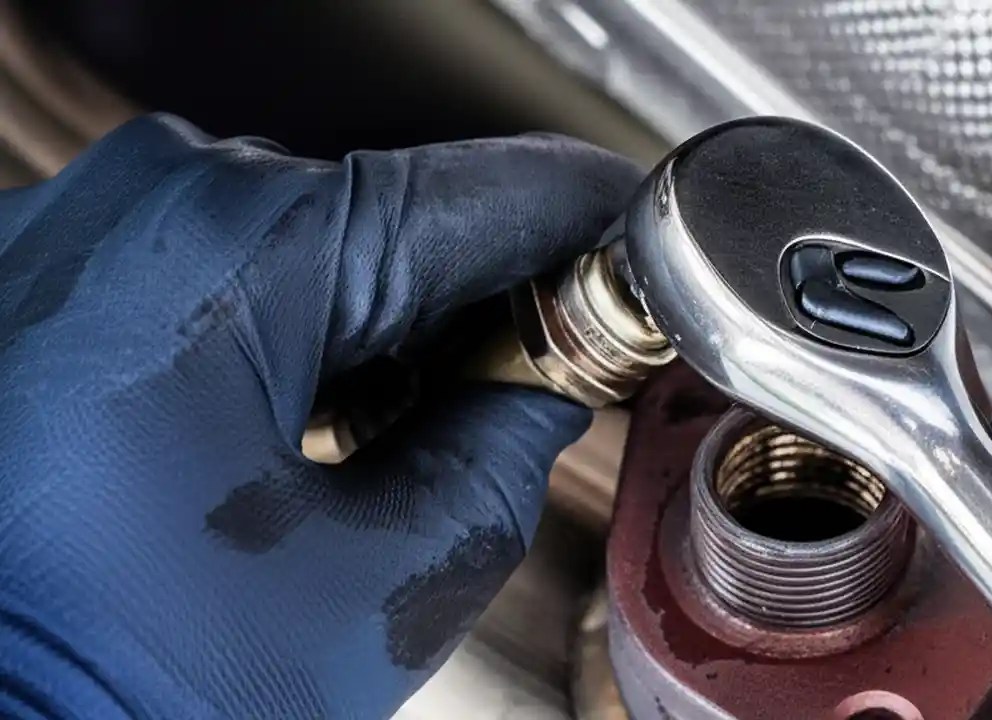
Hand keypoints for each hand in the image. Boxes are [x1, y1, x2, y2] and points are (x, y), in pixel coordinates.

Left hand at [0, 113, 640, 718]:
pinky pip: (220, 282)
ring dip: (387, 340)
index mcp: (226, 246)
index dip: (597, 238)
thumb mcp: (376, 594)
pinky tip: (314, 435)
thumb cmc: (88, 694)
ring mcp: (70, 237)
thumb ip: (504, 459)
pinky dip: (295, 349)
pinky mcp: (42, 287)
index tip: (645, 275)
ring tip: (403, 449)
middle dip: (487, 311)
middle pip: (398, 221)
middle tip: (534, 400)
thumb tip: (541, 387)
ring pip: (309, 253)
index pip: (491, 194)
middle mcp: (130, 203)